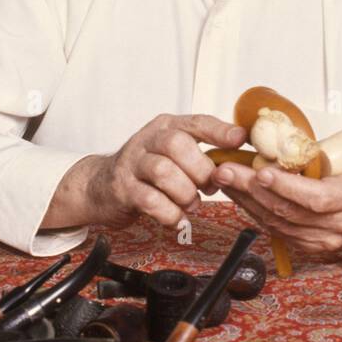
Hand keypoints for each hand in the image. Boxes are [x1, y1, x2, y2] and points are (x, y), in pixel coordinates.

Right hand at [66, 114, 246, 229]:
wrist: (101, 186)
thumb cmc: (146, 170)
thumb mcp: (172, 152)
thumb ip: (201, 152)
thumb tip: (238, 159)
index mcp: (166, 127)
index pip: (195, 122)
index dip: (219, 130)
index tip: (240, 139)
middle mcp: (148, 140)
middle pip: (176, 144)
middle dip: (199, 170)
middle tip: (208, 187)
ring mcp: (132, 163)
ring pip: (163, 171)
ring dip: (185, 193)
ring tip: (191, 204)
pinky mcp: (123, 189)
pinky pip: (150, 200)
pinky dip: (170, 214)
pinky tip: (177, 219)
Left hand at [212, 160, 341, 252]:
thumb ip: (315, 154)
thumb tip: (275, 138)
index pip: (316, 197)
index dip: (285, 186)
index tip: (260, 172)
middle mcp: (340, 226)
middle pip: (289, 211)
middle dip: (252, 189)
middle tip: (226, 171)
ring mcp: (324, 242)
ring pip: (278, 223)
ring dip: (247, 200)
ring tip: (226, 180)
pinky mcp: (310, 248)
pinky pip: (277, 231)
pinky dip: (256, 212)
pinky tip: (241, 197)